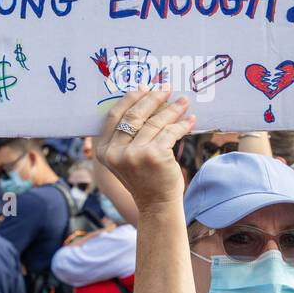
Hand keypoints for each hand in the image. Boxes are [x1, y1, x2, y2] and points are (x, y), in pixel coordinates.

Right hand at [95, 87, 194, 211]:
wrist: (156, 205)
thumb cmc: (143, 179)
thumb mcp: (125, 158)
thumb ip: (126, 136)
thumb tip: (143, 99)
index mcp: (104, 151)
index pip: (114, 116)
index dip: (129, 99)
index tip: (144, 87)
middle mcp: (116, 152)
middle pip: (134, 115)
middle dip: (152, 98)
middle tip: (166, 88)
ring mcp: (135, 154)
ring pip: (155, 122)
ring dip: (172, 109)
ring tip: (183, 102)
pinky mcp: (155, 156)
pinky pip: (170, 132)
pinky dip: (182, 125)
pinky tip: (190, 120)